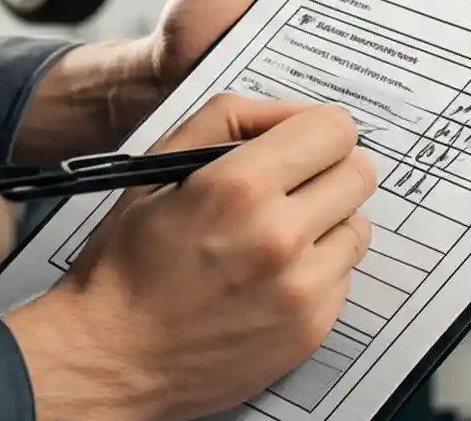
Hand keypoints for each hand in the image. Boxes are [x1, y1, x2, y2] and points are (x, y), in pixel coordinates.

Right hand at [5, 94, 376, 419]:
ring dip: (328, 224)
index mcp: (240, 186)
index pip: (334, 130)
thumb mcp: (162, 165)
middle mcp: (279, 236)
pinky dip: (319, 271)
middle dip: (330, 171)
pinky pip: (345, 276)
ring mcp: (301, 288)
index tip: (302, 144)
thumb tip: (294, 113)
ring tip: (280, 237)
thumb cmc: (129, 259)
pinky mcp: (312, 328)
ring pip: (358, 226)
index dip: (318, 131)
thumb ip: (232, 119)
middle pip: (359, 173)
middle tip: (296, 187)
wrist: (111, 357)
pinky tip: (274, 279)